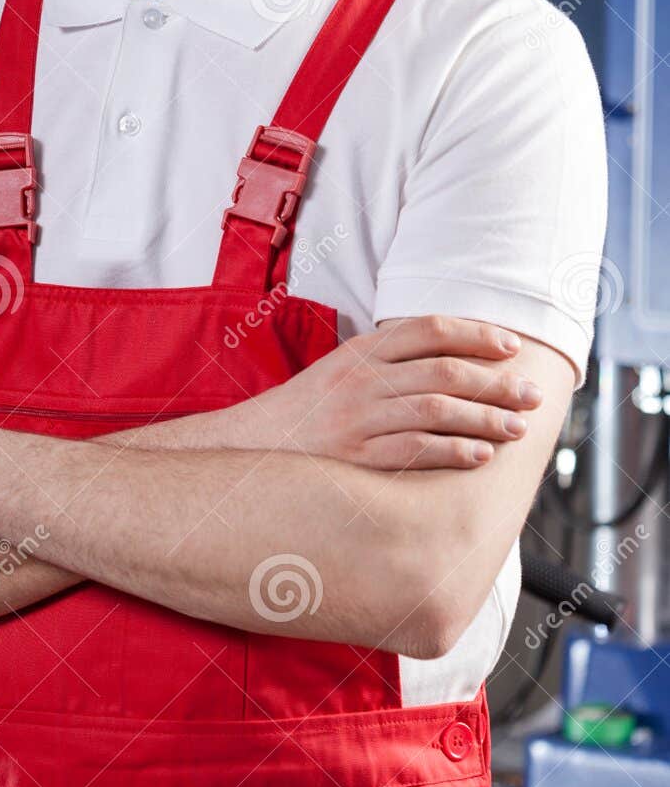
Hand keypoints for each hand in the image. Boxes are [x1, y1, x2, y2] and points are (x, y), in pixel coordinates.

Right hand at [271, 314, 542, 469]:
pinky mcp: (356, 457)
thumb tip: (457, 356)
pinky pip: (414, 451)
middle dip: (496, 382)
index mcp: (362, 351)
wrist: (255, 446)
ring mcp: (358, 418)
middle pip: (443, 371)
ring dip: (485, 418)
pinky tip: (480, 455)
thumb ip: (391, 359)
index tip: (512, 347)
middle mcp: (361, 380)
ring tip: (517, 427)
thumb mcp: (344, 369)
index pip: (429, 329)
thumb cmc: (312, 409)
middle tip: (531, 394)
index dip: (476, 335)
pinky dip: (452, 451)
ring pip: (435, 410)